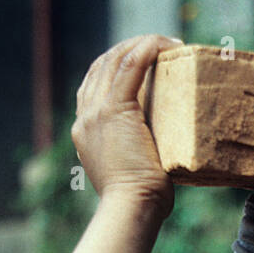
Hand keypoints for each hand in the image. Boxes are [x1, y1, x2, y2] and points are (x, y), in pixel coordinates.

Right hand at [72, 34, 181, 217]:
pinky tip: (167, 44)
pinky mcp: (114, 110)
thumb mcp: (132, 171)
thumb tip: (163, 150)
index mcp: (85, 130)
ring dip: (142, 45)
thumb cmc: (140, 201)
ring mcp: (96, 112)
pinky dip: (148, 49)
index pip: (95, 84)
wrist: (131, 208)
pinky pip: (131, 65)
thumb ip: (138, 154)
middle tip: (160, 47)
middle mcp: (85, 117)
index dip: (117, 66)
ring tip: (168, 44)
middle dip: (130, 49)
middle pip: (102, 65)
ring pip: (115, 60)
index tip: (143, 62)